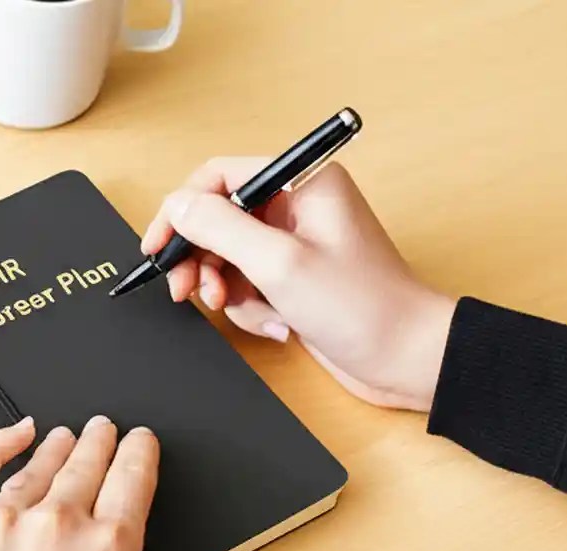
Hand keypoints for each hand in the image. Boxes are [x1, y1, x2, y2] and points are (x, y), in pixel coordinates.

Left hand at [0, 416, 159, 550]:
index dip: (138, 454)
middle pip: (87, 466)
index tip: (139, 440)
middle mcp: (57, 526)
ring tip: (62, 436)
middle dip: (99, 444)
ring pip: (36, 466)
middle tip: (104, 428)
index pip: (133, 483)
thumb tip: (90, 549)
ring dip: (55, 448)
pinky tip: (14, 434)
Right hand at [143, 157, 455, 410]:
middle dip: (200, 257)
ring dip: (226, 288)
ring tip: (245, 310)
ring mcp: (296, 242)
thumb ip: (219, 228)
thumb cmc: (363, 308)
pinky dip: (250, 307)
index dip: (182, 210)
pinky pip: (247, 284)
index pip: (219, 176)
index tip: (159, 245)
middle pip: (218, 218)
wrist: (407, 358)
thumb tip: (177, 206)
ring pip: (227, 256)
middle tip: (186, 288)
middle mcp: (298, 205)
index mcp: (302, 182)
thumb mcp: (278, 264)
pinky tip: (277, 323)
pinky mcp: (295, 277)